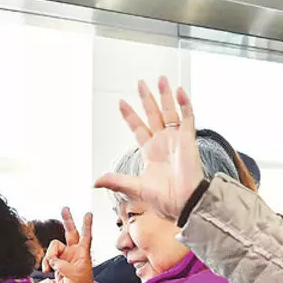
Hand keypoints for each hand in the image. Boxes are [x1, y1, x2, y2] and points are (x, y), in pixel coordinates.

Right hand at [43, 208, 94, 282]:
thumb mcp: (75, 276)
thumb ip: (62, 265)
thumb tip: (52, 259)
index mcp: (83, 253)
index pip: (86, 236)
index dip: (87, 225)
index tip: (89, 213)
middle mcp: (74, 252)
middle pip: (70, 232)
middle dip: (67, 220)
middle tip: (65, 208)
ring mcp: (65, 256)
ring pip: (54, 247)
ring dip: (50, 256)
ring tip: (51, 267)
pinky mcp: (56, 263)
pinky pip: (48, 257)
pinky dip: (46, 263)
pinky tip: (48, 269)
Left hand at [94, 76, 206, 221]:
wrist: (185, 203)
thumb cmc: (165, 199)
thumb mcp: (134, 188)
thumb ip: (116, 181)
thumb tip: (94, 181)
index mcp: (151, 152)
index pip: (138, 128)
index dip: (130, 115)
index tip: (121, 102)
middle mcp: (164, 143)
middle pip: (154, 115)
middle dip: (147, 99)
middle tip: (141, 83)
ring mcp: (177, 139)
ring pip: (170, 112)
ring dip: (166, 95)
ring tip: (161, 79)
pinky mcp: (188, 139)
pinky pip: (187, 117)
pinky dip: (185, 104)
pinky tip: (179, 91)